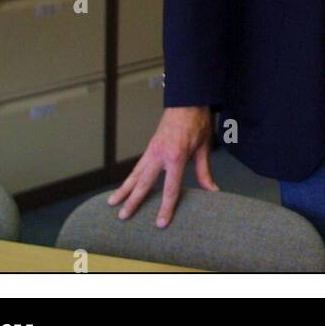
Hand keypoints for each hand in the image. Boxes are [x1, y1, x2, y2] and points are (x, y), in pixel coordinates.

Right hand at [107, 106, 217, 227]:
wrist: (187, 101)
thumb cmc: (197, 123)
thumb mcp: (204, 148)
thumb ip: (204, 172)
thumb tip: (212, 191)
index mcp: (176, 156)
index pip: (170, 188)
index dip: (166, 207)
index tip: (160, 223)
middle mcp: (160, 155)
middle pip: (144, 183)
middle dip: (134, 201)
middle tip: (123, 217)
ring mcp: (152, 151)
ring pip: (135, 175)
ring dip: (123, 190)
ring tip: (111, 204)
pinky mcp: (149, 148)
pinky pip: (137, 167)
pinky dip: (129, 179)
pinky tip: (123, 187)